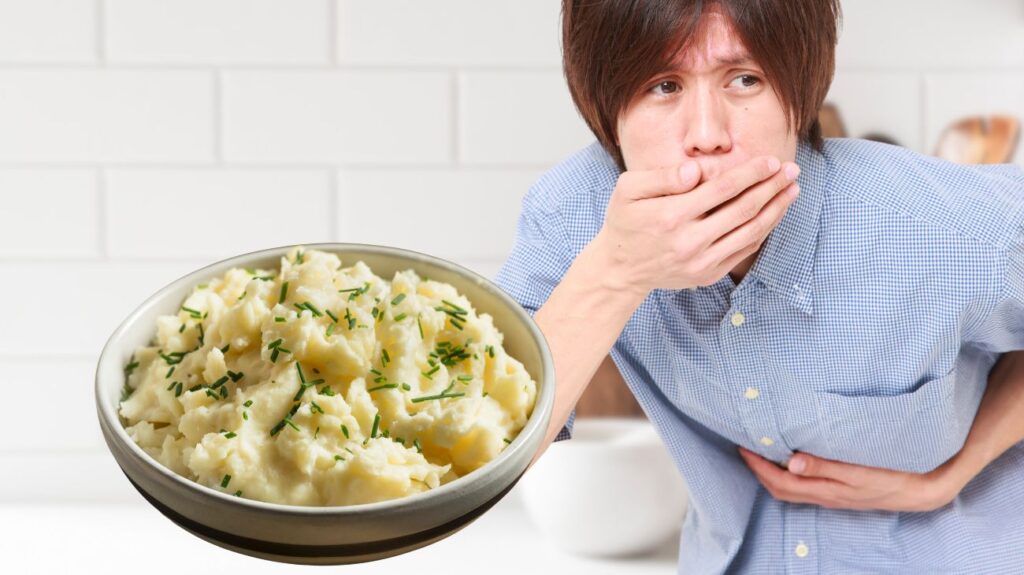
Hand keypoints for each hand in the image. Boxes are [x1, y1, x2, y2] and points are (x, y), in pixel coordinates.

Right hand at [595, 155, 800, 295]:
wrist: (619, 269)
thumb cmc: (625, 222)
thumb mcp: (627, 190)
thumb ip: (661, 176)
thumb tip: (695, 171)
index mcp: (670, 216)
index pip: (721, 189)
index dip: (750, 173)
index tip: (770, 161)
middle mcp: (689, 242)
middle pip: (743, 210)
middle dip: (772, 187)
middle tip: (792, 170)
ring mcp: (701, 262)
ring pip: (750, 232)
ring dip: (776, 209)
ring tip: (792, 190)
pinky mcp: (708, 274)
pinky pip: (744, 250)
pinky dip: (763, 230)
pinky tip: (774, 213)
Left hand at [737, 446, 960, 512]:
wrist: (923, 490)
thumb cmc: (892, 476)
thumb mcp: (858, 470)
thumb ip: (824, 466)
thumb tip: (791, 461)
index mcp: (825, 490)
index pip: (780, 481)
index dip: (758, 466)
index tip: (744, 446)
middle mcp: (825, 496)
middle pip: (781, 488)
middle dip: (759, 470)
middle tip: (745, 447)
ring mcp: (833, 496)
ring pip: (793, 489)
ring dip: (773, 473)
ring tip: (762, 452)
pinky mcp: (842, 492)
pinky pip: (806, 487)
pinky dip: (791, 475)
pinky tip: (791, 460)